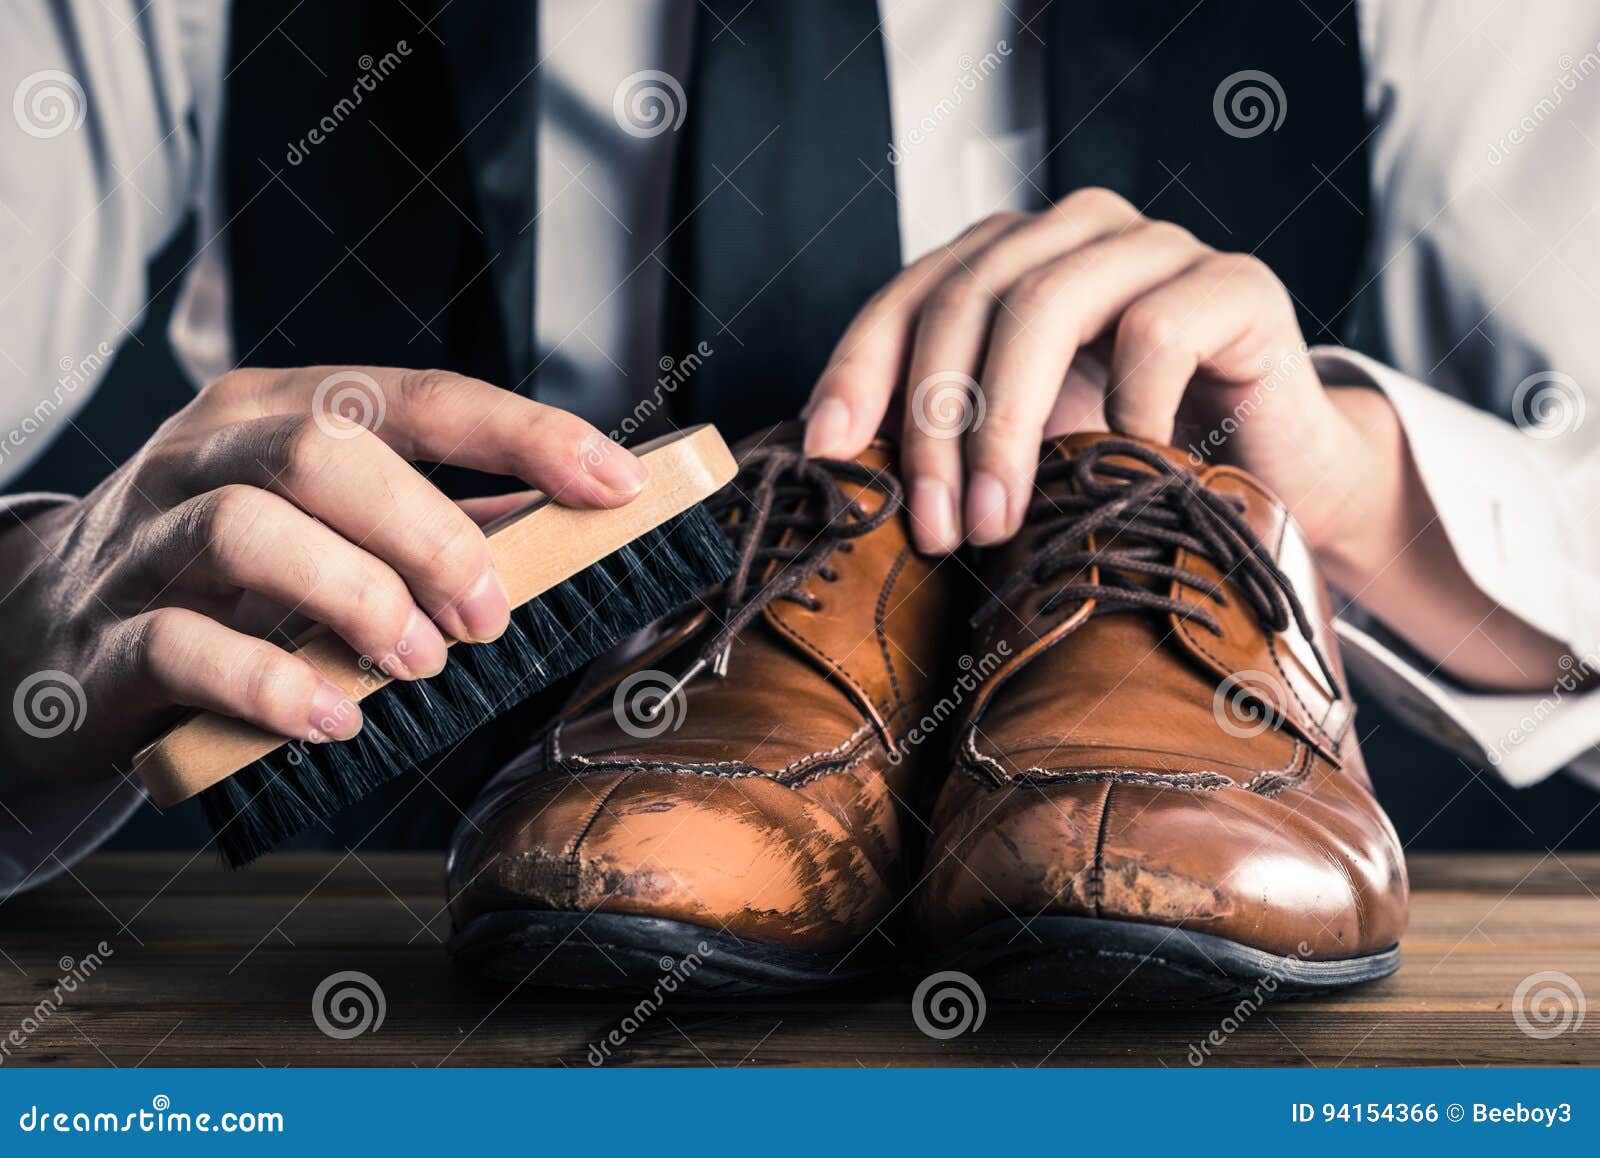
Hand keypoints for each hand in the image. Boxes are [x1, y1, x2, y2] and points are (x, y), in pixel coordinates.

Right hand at [0, 367, 646, 780]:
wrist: (39, 633)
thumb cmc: (219, 579)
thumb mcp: (318, 525)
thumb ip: (425, 519)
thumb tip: (568, 527)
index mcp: (276, 413)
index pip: (414, 398)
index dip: (523, 434)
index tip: (616, 481)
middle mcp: (205, 456)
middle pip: (323, 450)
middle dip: (429, 531)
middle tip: (489, 613)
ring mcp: (145, 542)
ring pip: (246, 528)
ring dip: (358, 598)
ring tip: (418, 663)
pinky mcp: (106, 641)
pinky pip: (184, 646)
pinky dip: (274, 685)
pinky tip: (337, 719)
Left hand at [801, 188, 1359, 554]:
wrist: (1278, 478)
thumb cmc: (1132, 462)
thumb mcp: (1021, 445)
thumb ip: (944, 431)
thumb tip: (833, 467)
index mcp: (1013, 258)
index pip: (911, 294)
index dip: (858, 367)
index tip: (825, 452)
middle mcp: (1077, 233)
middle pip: (968, 298)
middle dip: (935, 421)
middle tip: (932, 526)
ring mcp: (1159, 246)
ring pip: (1045, 305)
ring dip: (1006, 423)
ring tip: (996, 520)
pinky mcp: (1237, 283)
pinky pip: (1158, 330)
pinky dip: (1129, 408)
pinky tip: (1130, 469)